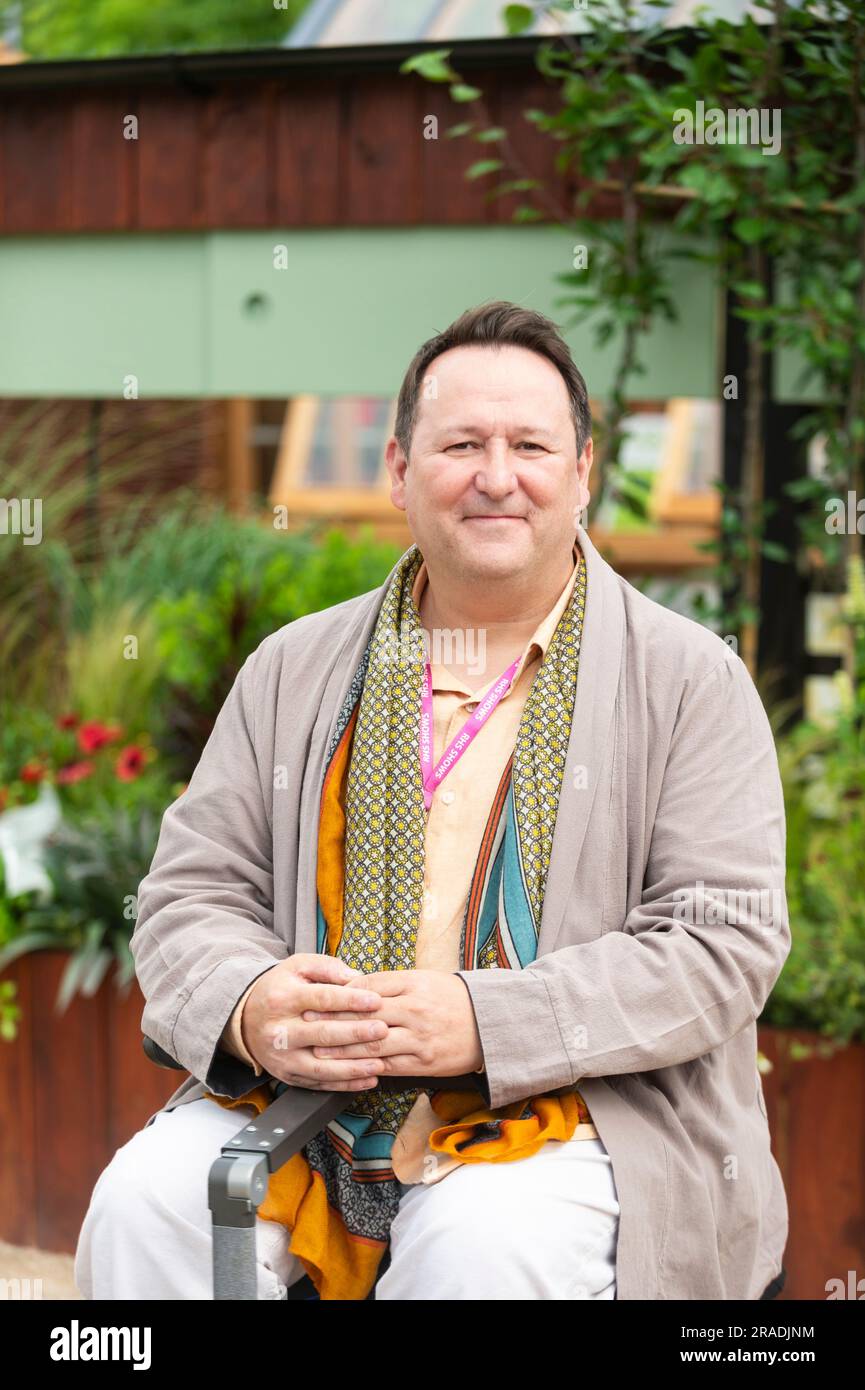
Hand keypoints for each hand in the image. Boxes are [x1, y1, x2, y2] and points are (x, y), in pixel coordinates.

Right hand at [241, 953, 388, 1090]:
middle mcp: (280, 1031)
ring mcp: (282, 1057)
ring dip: (353, 1067)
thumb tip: (357, 977)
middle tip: (383, 1030)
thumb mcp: (297, 967)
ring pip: (320, 1066)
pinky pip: (318, 1084)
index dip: (350, 1000)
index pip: (321, 999)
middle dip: (356, 1033)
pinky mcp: (287, 1075)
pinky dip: (344, 1085)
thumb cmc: (279, 989)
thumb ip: (327, 968)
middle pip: (322, 1034)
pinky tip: (367, 1079)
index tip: (375, 1000)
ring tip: (380, 1063)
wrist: (245, 1019)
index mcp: (283, 999)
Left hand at [303, 969, 483, 1078]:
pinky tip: (348, 1069)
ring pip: (373, 1044)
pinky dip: (366, 1067)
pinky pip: (389, 1065)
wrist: (489, 1024)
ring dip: (343, 1049)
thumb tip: (355, 987)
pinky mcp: (424, 1062)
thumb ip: (391, 984)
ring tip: (318, 1050)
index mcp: (413, 984)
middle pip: (366, 1015)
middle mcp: (415, 1010)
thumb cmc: (452, 998)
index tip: (317, 998)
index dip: (339, 995)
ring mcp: (419, 1038)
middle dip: (333, 1020)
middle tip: (306, 1022)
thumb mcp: (424, 979)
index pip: (368, 987)